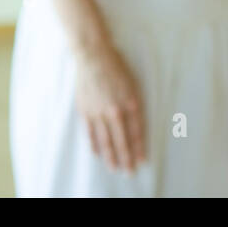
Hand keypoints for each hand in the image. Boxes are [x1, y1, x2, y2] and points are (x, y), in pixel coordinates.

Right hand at [73, 41, 146, 171]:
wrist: (93, 55)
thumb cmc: (116, 66)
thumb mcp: (133, 84)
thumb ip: (135, 104)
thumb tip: (135, 122)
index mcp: (130, 103)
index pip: (136, 132)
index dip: (139, 148)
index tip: (142, 160)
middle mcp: (115, 110)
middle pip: (122, 140)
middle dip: (126, 157)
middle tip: (129, 171)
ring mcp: (99, 112)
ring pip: (106, 140)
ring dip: (111, 156)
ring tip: (114, 167)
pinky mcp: (85, 110)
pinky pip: (91, 132)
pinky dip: (94, 144)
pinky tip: (98, 153)